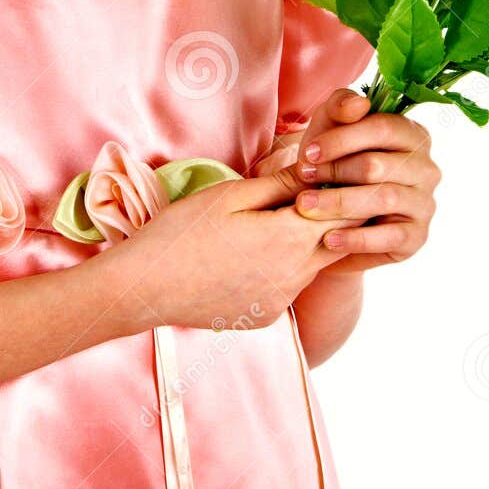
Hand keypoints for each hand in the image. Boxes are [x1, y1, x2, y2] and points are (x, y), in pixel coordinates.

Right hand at [117, 151, 362, 331]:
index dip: (342, 190)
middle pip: (337, 241)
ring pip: (315, 265)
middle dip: (333, 217)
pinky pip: (290, 286)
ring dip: (308, 243)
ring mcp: (282, 301)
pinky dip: (284, 268)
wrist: (144, 288)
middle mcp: (295, 276)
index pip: (344, 212)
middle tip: (310, 194)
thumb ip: (281, 184)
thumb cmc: (183, 231)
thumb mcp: (231, 195)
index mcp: (289, 239)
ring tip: (276, 222)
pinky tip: (253, 256)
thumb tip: (318, 170)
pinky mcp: (268, 317)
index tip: (331, 175)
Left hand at [289, 88, 440, 272]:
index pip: (382, 128)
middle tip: (301, 179)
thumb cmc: (335, 162)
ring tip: (306, 208)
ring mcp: (425, 203)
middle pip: (378, 165)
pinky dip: (356, 239)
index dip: (341, 139)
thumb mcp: (332, 128)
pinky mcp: (417, 237)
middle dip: (334, 171)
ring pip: (383, 199)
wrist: (335, 214)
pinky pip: (389, 237)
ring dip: (339, 203)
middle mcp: (426, 168)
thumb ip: (341, 107)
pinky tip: (327, 239)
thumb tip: (359, 104)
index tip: (308, 152)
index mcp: (412, 134)